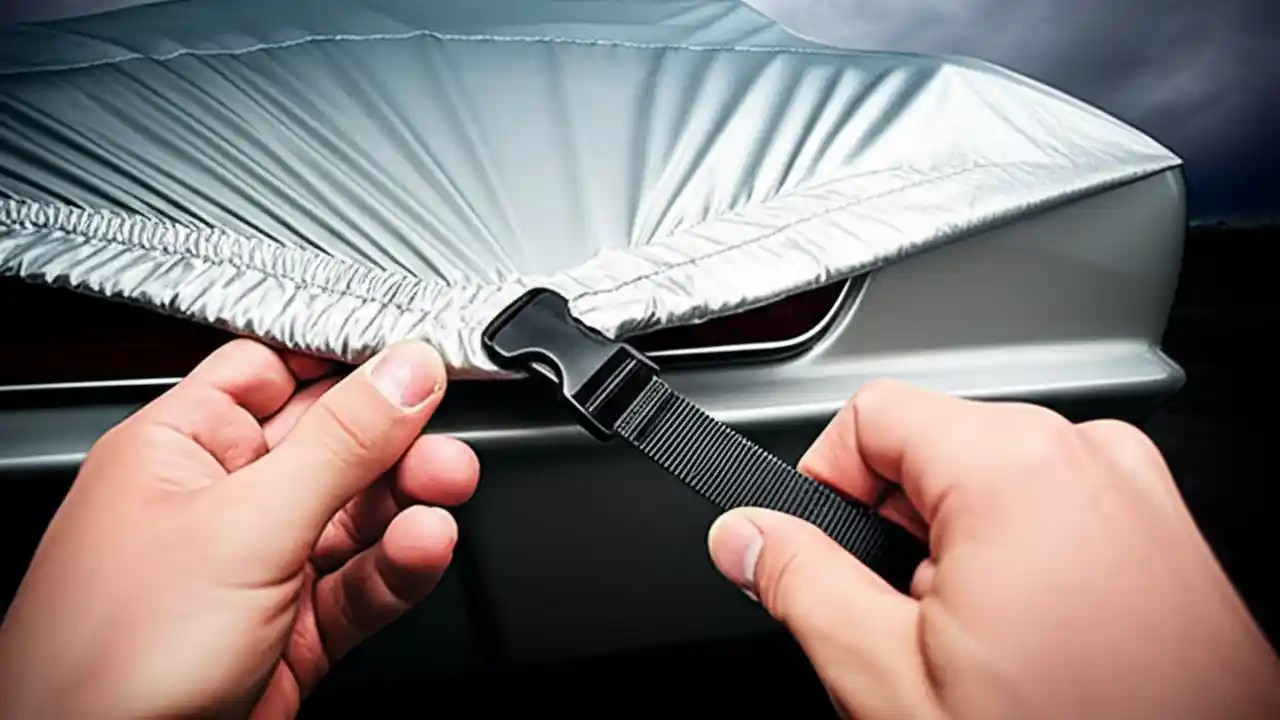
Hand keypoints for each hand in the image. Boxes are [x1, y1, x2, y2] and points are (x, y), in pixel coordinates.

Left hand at [0, 339, 477, 717]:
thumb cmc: (111, 657)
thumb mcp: (245, 524)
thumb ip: (339, 445)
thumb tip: (406, 371)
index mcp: (179, 451)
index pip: (272, 372)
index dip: (344, 364)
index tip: (415, 362)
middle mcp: (218, 505)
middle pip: (330, 448)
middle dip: (394, 444)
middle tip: (444, 445)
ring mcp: (257, 571)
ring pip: (354, 519)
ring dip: (406, 505)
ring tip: (446, 493)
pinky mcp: (292, 632)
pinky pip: (360, 583)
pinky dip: (397, 566)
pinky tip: (422, 548)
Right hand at [707, 380, 1279, 718]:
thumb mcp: (891, 678)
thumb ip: (801, 585)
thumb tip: (743, 535)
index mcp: (1015, 468)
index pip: (871, 413)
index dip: (825, 484)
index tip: (819, 549)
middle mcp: (1088, 459)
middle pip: (932, 451)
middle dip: (894, 536)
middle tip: (903, 630)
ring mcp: (1136, 494)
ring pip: (991, 488)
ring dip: (955, 559)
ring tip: (975, 654)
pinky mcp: (1162, 532)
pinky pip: (1054, 513)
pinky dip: (1018, 567)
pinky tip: (1028, 650)